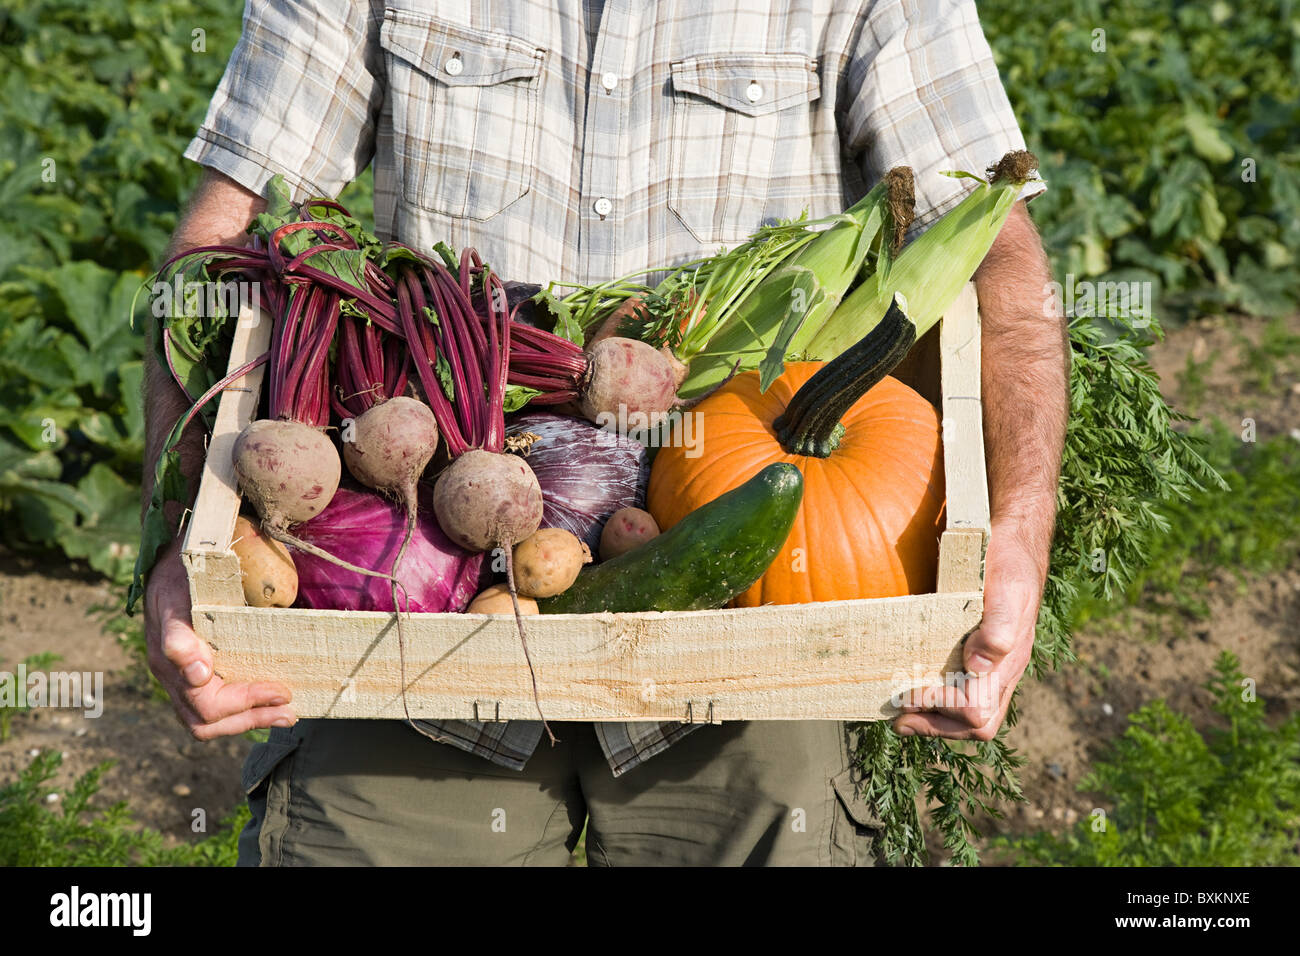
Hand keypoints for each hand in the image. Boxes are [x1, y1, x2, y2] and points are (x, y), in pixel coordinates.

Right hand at [145, 542, 295, 739]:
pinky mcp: (187, 677)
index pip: (205, 698)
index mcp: (169, 654)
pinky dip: (240, 713)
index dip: (245, 700)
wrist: (169, 562)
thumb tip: (198, 675)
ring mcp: (176, 677)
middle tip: (289, 709)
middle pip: (204, 719)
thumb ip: (181, 635)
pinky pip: (208, 709)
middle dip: (251, 718)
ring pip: (204, 722)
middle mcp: (170, 672)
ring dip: (247, 721)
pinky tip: (266, 706)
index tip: (280, 691)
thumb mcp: (180, 591)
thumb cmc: (183, 573)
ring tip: (284, 714)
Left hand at [894, 519, 1045, 739]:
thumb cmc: (1009, 563)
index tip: (910, 695)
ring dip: (936, 720)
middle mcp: (1002, 670)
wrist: (1014, 541)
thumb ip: (999, 629)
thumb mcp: (1007, 591)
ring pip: (971, 714)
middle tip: (899, 720)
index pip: (978, 710)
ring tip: (903, 713)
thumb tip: (977, 668)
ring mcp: (993, 665)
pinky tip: (915, 686)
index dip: (942, 709)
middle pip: (977, 724)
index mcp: (1008, 662)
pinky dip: (938, 699)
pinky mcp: (980, 653)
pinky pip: (965, 690)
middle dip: (937, 727)